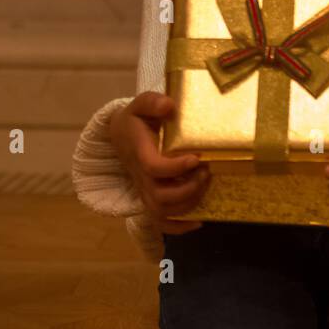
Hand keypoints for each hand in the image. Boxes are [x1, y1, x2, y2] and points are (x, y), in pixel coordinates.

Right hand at [108, 91, 209, 234]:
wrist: (121, 134)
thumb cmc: (136, 119)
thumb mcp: (141, 103)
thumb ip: (152, 102)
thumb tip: (168, 106)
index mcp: (140, 153)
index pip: (154, 168)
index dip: (176, 168)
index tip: (196, 158)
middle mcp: (141, 177)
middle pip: (161, 196)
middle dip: (189, 188)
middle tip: (207, 170)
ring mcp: (144, 190)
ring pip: (163, 211)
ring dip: (189, 203)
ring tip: (205, 183)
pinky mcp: (149, 198)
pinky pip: (160, 222)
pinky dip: (179, 227)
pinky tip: (199, 221)